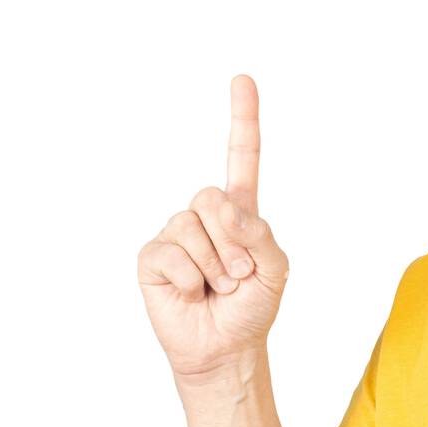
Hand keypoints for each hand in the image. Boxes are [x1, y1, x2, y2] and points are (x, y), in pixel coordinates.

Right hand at [138, 75, 289, 379]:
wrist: (226, 347)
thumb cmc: (252, 307)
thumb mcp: (275, 270)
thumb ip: (260, 234)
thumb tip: (227, 209)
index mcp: (240, 212)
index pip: (241, 157)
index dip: (242, 119)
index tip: (243, 79)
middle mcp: (204, 216)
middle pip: (213, 197)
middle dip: (233, 241)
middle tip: (240, 276)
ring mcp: (175, 234)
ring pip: (193, 228)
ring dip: (215, 265)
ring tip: (218, 288)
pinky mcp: (152, 257)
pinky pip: (171, 254)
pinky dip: (190, 278)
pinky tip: (192, 292)